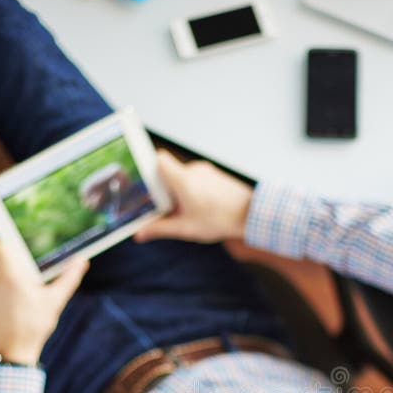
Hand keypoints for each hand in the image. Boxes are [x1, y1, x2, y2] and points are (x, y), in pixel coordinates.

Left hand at [0, 239, 88, 365]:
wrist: (14, 352)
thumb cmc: (34, 326)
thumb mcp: (54, 302)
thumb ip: (68, 279)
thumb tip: (82, 261)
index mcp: (13, 276)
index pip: (0, 247)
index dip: (2, 241)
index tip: (5, 238)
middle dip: (10, 267)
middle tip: (24, 281)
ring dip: (5, 284)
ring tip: (19, 302)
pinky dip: (0, 298)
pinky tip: (9, 310)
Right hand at [134, 150, 253, 243]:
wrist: (251, 216)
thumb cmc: (220, 220)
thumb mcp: (186, 228)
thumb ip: (161, 229)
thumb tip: (141, 234)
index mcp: (183, 179)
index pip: (160, 159)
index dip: (151, 169)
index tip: (149, 185)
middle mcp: (194, 170)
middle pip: (171, 171)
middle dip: (167, 189)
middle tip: (169, 208)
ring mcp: (208, 171)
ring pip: (185, 176)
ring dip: (182, 191)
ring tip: (189, 211)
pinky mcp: (217, 175)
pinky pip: (198, 178)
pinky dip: (195, 190)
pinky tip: (202, 207)